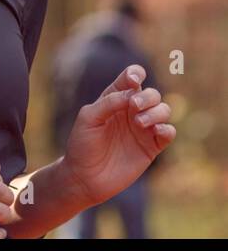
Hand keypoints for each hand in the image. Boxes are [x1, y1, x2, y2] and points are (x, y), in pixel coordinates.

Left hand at [61, 65, 175, 206]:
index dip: (135, 74)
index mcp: (114, 99)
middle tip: (134, 106)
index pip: (131, 79)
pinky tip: (156, 132)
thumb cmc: (82, 144)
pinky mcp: (152, 146)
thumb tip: (130, 93)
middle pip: (152, 94)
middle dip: (147, 97)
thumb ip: (108, 103)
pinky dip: (167, 129)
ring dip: (156, 112)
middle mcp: (131, 111)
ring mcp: (143, 129)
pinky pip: (169, 132)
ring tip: (139, 123)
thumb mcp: (88, 119)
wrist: (85, 176)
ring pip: (164, 110)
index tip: (133, 80)